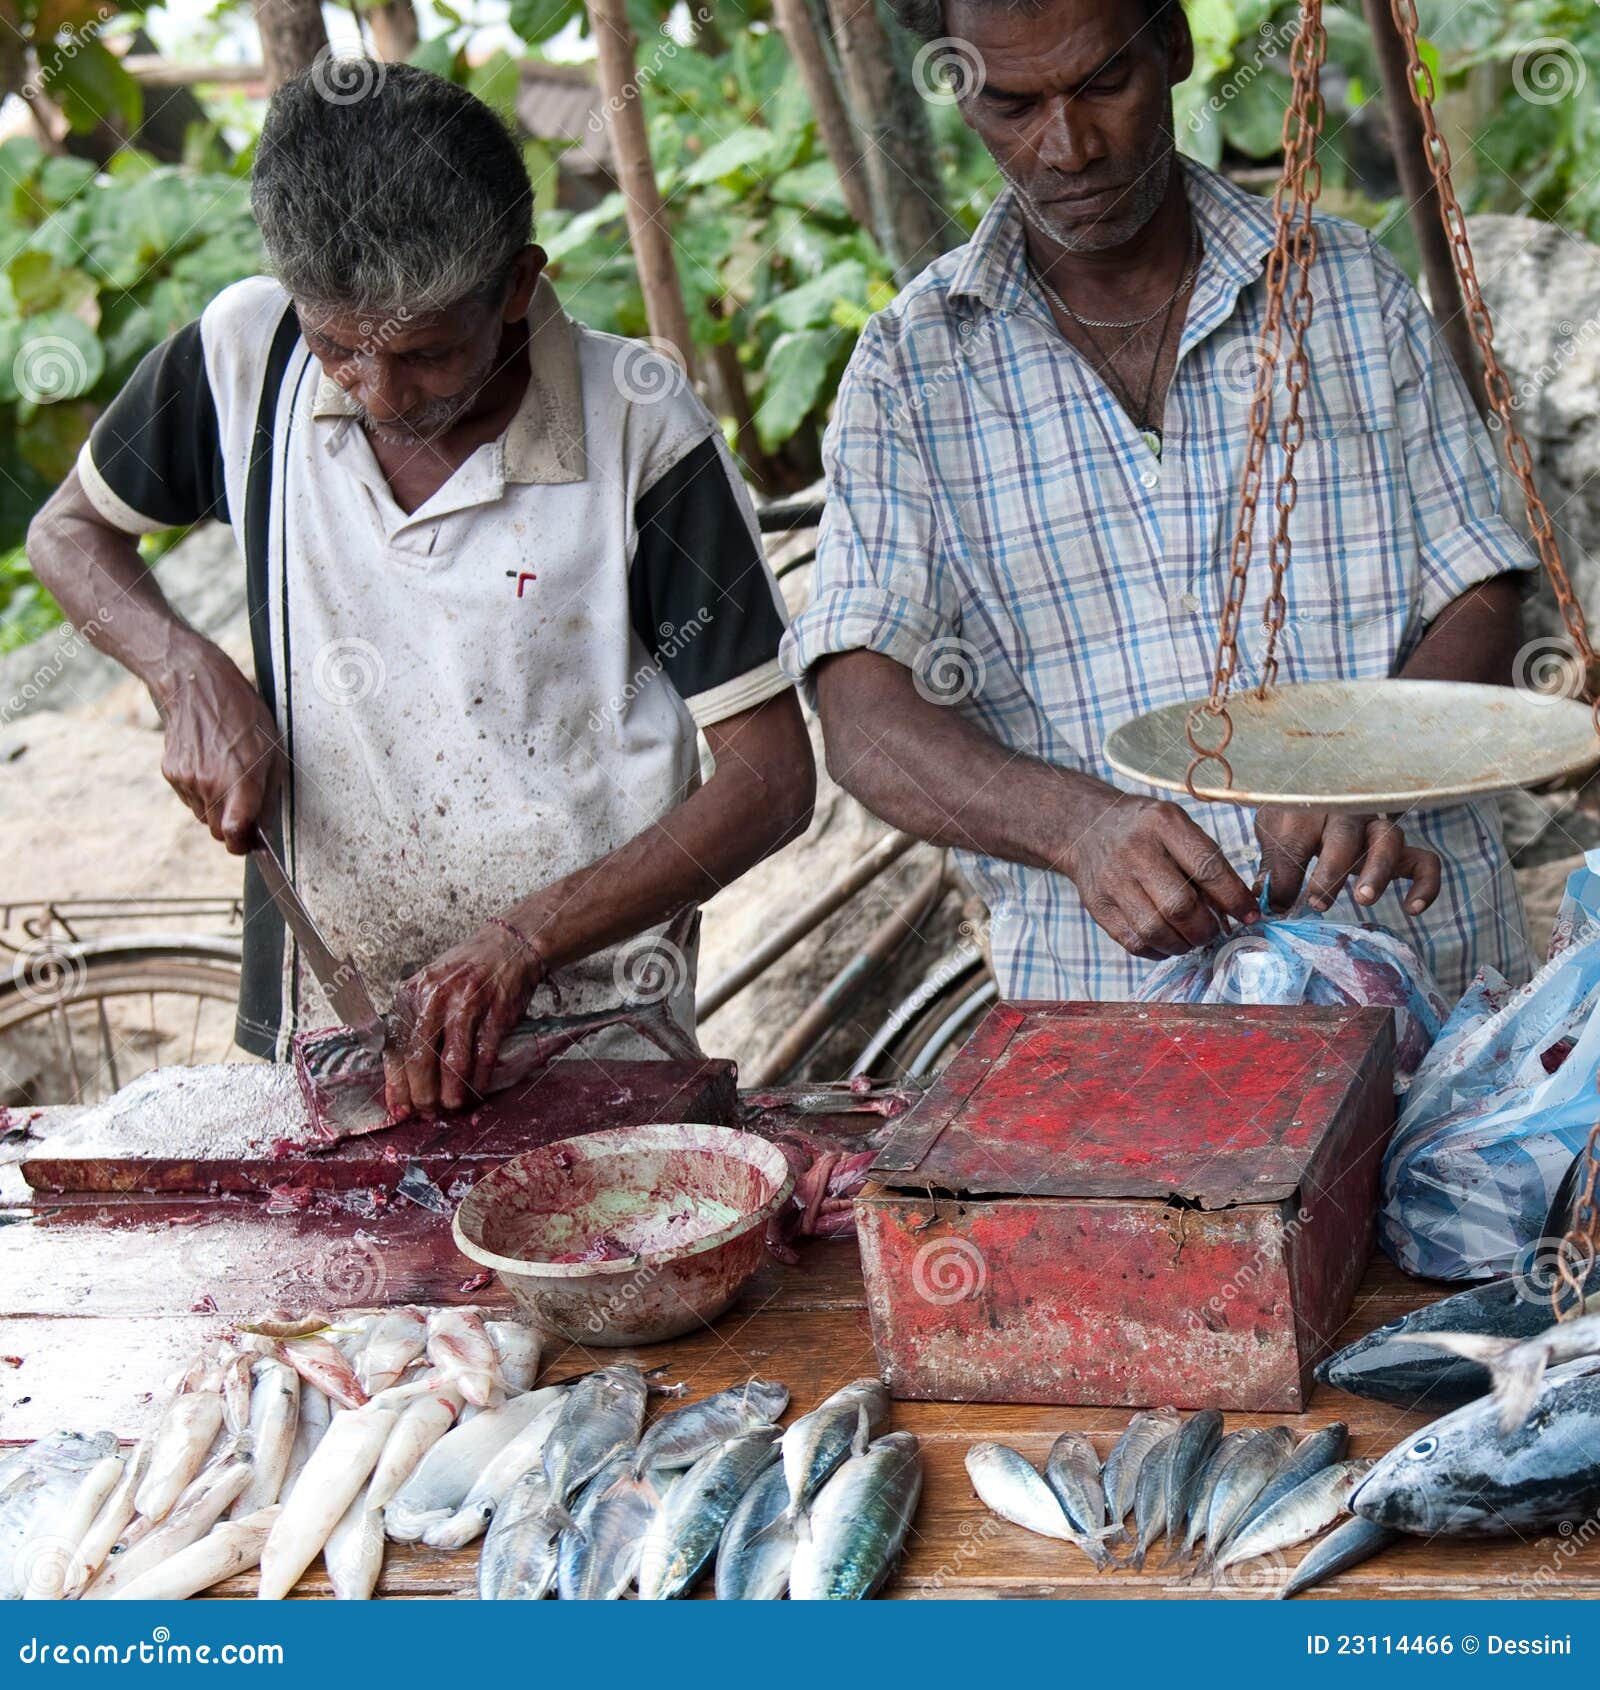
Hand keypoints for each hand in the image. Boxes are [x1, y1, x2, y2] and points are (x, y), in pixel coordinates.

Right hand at [154, 643, 283, 854]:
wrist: (196, 686)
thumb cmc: (243, 715)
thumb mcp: (271, 751)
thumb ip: (266, 792)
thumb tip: (261, 826)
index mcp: (239, 781)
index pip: (234, 833)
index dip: (241, 844)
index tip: (248, 843)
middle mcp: (210, 785)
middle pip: (217, 830)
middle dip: (231, 826)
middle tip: (243, 807)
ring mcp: (187, 780)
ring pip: (203, 814)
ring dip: (215, 807)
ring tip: (226, 775)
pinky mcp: (171, 772)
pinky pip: (188, 797)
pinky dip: (199, 791)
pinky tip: (208, 765)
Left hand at [384, 922, 543, 1119]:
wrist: (508, 946)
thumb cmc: (464, 973)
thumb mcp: (429, 988)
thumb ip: (414, 1024)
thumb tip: (403, 1077)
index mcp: (412, 994)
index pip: (396, 1047)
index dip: (397, 1083)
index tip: (400, 1108)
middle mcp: (435, 998)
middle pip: (420, 1059)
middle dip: (422, 1094)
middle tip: (427, 1112)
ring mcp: (467, 1005)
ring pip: (452, 1062)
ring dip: (451, 1092)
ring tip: (452, 1106)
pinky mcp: (496, 1013)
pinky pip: (483, 1055)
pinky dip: (479, 1078)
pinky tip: (476, 1090)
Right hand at [1060, 793, 1258, 959]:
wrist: (1087, 827)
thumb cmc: (1146, 830)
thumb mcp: (1177, 827)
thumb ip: (1205, 862)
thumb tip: (1237, 909)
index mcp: (1164, 823)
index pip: (1207, 868)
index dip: (1233, 898)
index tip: (1249, 916)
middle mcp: (1135, 850)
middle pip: (1179, 906)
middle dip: (1205, 928)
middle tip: (1213, 932)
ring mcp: (1112, 879)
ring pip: (1155, 930)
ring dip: (1183, 944)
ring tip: (1191, 939)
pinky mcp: (1097, 905)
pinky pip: (1134, 942)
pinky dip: (1159, 950)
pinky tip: (1168, 942)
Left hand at [1255, 810, 1442, 916]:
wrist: (1318, 792)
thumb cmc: (1293, 818)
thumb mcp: (1275, 837)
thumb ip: (1274, 870)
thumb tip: (1271, 908)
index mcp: (1307, 809)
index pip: (1297, 840)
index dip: (1287, 875)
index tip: (1278, 903)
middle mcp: (1346, 814)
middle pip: (1345, 836)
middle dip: (1332, 871)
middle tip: (1319, 902)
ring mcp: (1376, 829)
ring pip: (1388, 840)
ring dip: (1376, 872)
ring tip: (1363, 899)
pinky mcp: (1400, 848)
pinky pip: (1425, 861)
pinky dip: (1425, 884)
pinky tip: (1412, 909)